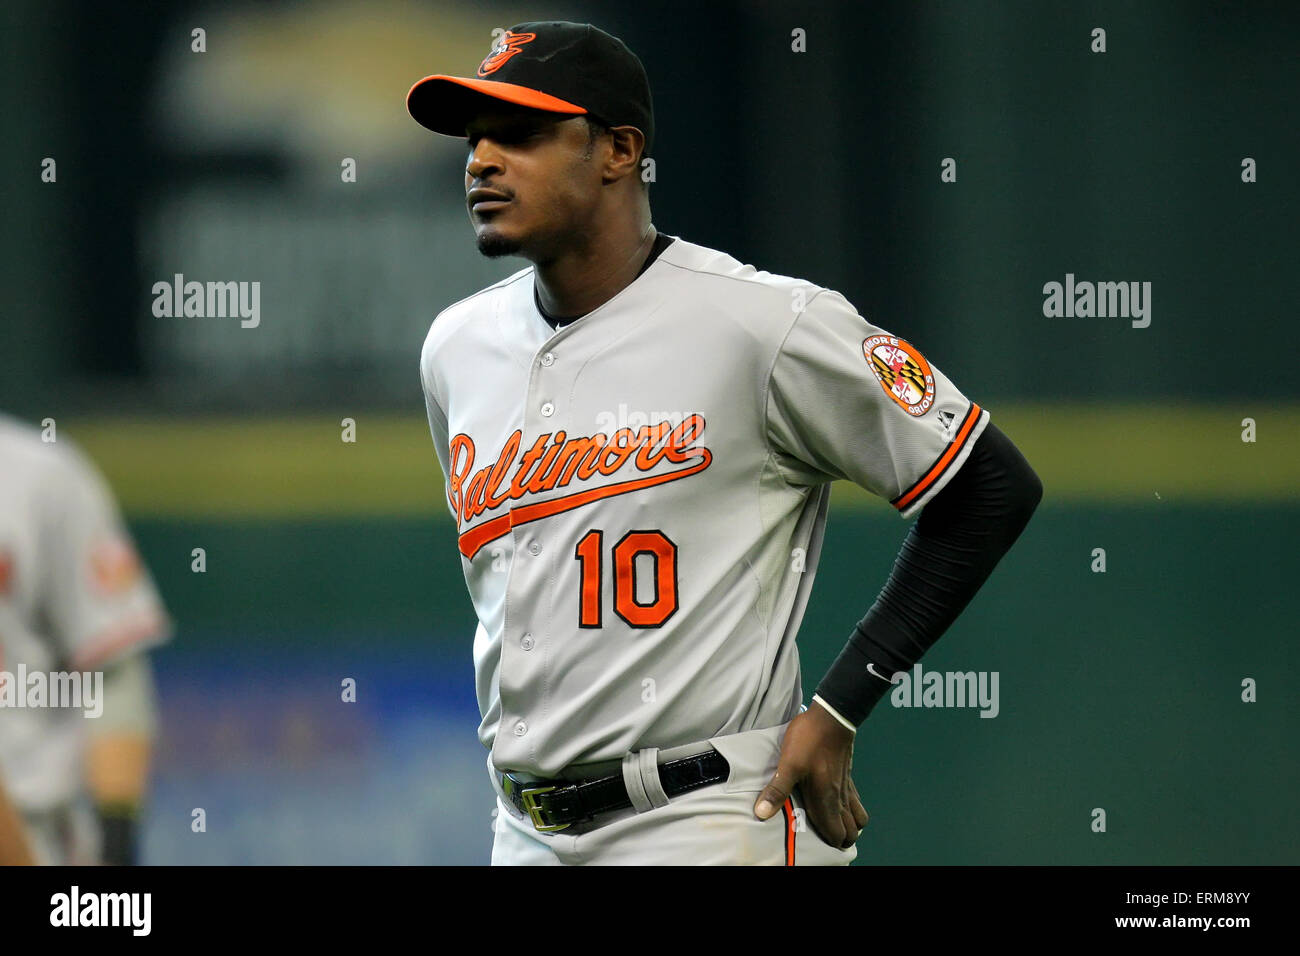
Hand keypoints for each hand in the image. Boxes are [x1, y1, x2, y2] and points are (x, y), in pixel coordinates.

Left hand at [753, 701, 868, 848]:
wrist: (832, 715)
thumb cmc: (810, 739)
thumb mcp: (788, 764)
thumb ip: (777, 790)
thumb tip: (761, 813)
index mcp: (826, 799)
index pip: (836, 833)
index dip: (830, 843)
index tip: (818, 843)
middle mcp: (840, 797)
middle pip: (852, 830)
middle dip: (842, 838)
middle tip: (825, 838)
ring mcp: (847, 786)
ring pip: (859, 817)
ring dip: (850, 825)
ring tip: (833, 825)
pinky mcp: (848, 775)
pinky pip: (856, 801)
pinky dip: (852, 810)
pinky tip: (838, 804)